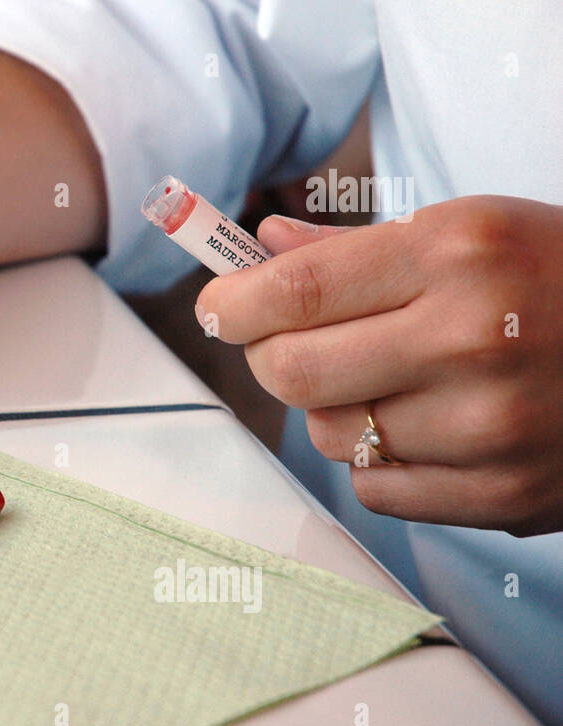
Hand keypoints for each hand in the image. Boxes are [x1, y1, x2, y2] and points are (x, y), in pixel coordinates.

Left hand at [196, 198, 562, 535]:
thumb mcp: (471, 230)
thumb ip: (353, 249)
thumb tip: (258, 252)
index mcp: (458, 254)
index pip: (292, 294)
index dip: (232, 305)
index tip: (218, 308)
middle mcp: (471, 341)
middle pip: (291, 373)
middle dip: (268, 356)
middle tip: (284, 342)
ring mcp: (491, 428)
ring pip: (330, 435)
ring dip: (331, 408)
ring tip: (382, 378)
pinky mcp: (506, 495)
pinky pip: (375, 489)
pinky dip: (375, 460)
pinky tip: (421, 424)